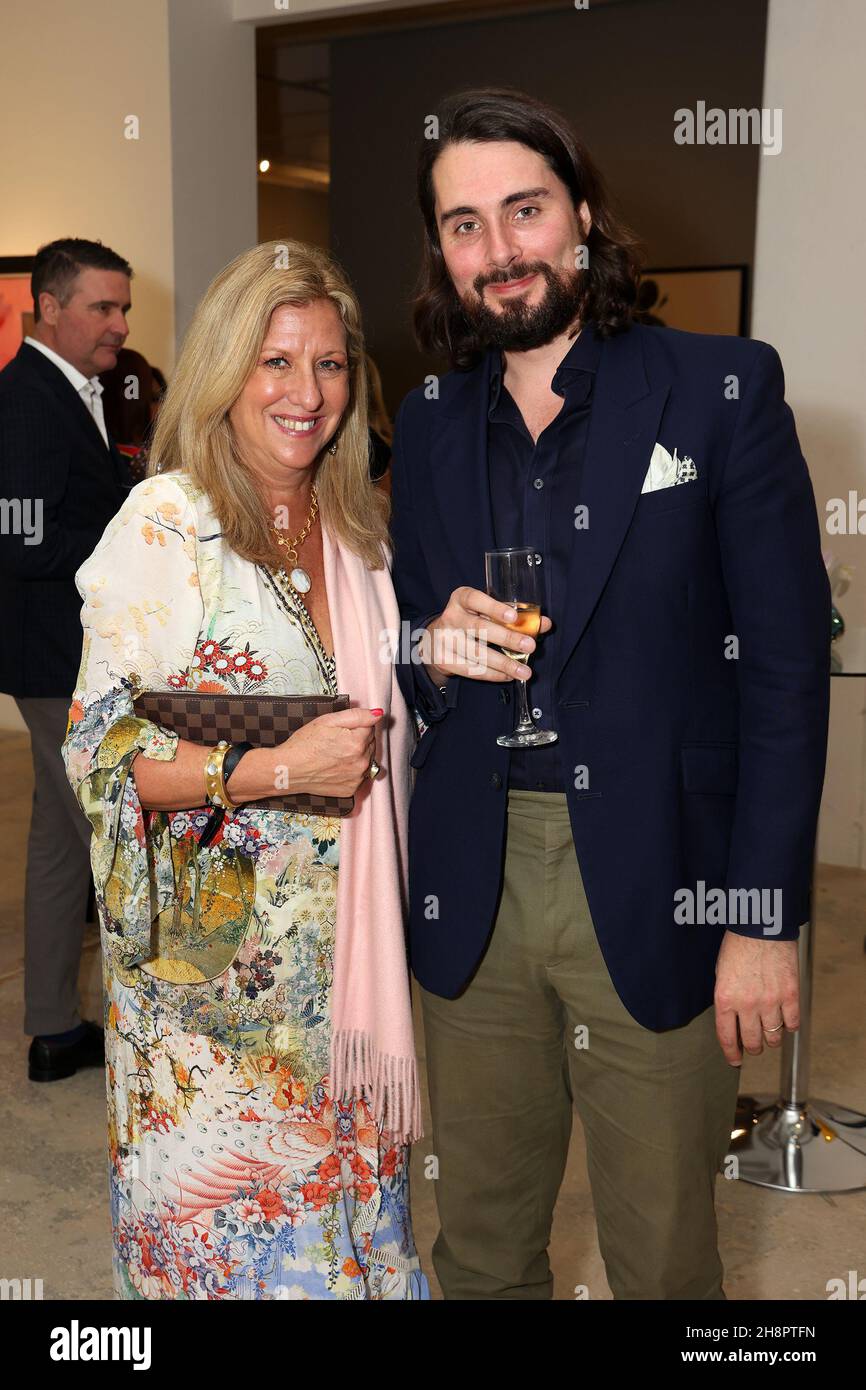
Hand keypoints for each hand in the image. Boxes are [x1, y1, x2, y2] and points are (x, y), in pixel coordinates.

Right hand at [275, 707, 381, 797]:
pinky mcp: (350, 790)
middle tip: (336, 742)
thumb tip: (378, 714)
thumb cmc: (304, 745)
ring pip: (366, 759)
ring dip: (356, 755)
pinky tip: (336, 767)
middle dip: (357, 740)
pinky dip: (351, 770)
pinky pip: (359, 775)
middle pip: (370, 743)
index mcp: (357, 743)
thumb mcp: (328, 721)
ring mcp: (357, 778)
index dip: (354, 726)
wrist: (288, 770)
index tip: (340, 730)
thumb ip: (357, 716)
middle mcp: (361, 763)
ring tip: (335, 755)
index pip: (369, 727)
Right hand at [422, 586, 552, 683]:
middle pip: (480, 628)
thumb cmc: (469, 621)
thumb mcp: (487, 612)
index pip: (475, 599)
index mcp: (461, 598)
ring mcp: (444, 639)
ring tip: (525, 671)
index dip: (494, 607)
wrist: (435, 639)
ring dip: (504, 663)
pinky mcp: (444, 660)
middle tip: (530, 646)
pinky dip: (493, 674)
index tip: (514, 617)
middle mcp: (450, 616)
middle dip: (507, 638)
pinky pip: (472, 670)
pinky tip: (508, 676)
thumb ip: (515, 616)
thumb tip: (544, 624)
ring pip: (478, 654)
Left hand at [714, 932, 799, 1065]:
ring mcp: (770, 1001)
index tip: (735, 1060)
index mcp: (725, 999)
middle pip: (752, 1042)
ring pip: (773, 1037)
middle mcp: (747, 1004)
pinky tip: (784, 1021)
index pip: (727, 1037)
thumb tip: (731, 1020)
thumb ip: (727, 999)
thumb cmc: (738, 946)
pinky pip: (792, 1023)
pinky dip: (789, 1026)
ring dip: (771, 1039)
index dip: (731, 1053)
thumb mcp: (721, 974)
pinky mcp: (790, 995)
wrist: (761, 926)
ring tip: (769, 1034)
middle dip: (752, 1048)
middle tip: (753, 1046)